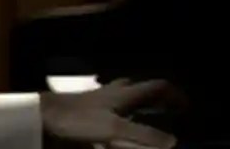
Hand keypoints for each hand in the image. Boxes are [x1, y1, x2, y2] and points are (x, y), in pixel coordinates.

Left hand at [39, 78, 184, 148]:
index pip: (156, 87)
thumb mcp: (114, 130)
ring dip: (137, 101)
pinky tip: (115, 124)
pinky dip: (119, 113)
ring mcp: (98, 98)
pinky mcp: (86, 109)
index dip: (175, 94)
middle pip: (140, 88)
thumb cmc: (78, 119)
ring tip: (145, 113)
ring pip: (123, 94)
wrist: (42, 115)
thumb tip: (172, 141)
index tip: (187, 106)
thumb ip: (142, 135)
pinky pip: (109, 106)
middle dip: (156, 96)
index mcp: (124, 94)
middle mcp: (113, 92)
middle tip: (168, 108)